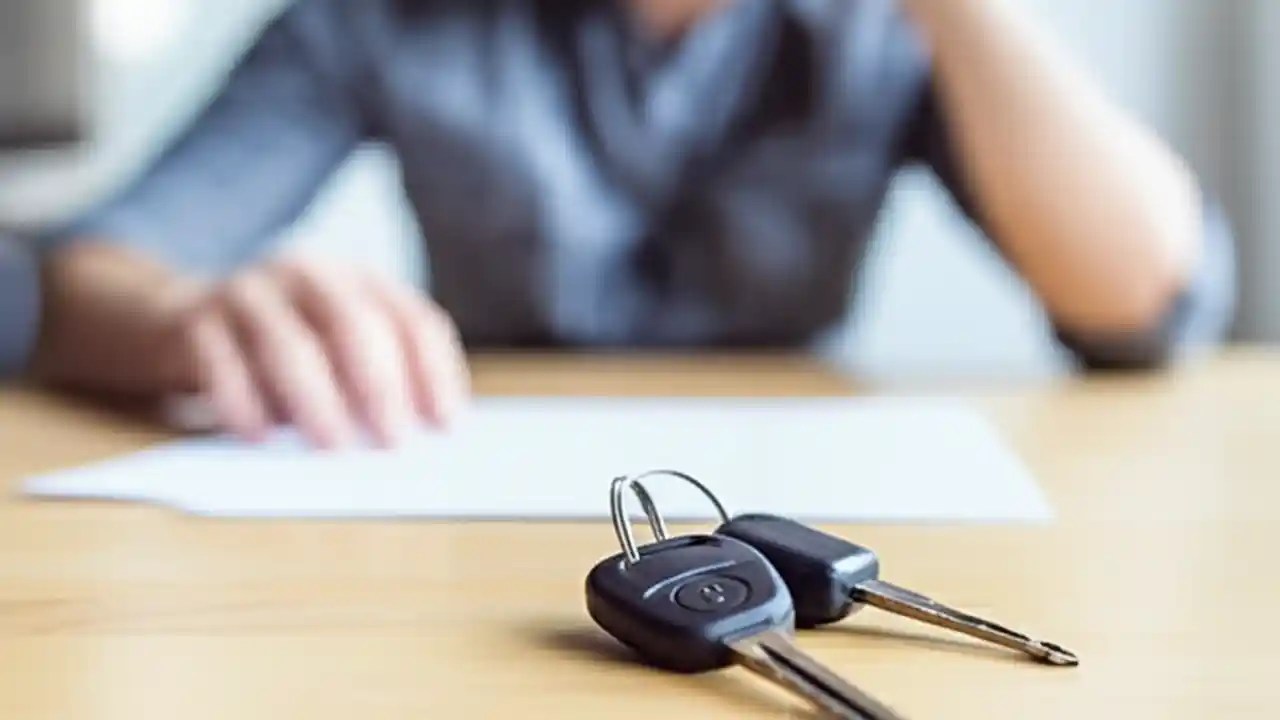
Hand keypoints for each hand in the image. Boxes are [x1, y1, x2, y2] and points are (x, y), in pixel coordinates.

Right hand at [170, 256, 469, 447]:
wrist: (181, 321)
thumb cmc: (282, 352)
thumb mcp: (335, 357)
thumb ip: (371, 384)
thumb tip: (409, 438)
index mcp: (359, 280)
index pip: (412, 320)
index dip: (434, 373)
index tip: (446, 426)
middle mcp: (310, 273)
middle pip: (356, 323)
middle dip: (380, 386)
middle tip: (392, 442)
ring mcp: (252, 290)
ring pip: (290, 345)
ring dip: (317, 401)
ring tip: (334, 448)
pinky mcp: (197, 318)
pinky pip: (224, 363)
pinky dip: (244, 403)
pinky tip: (259, 437)